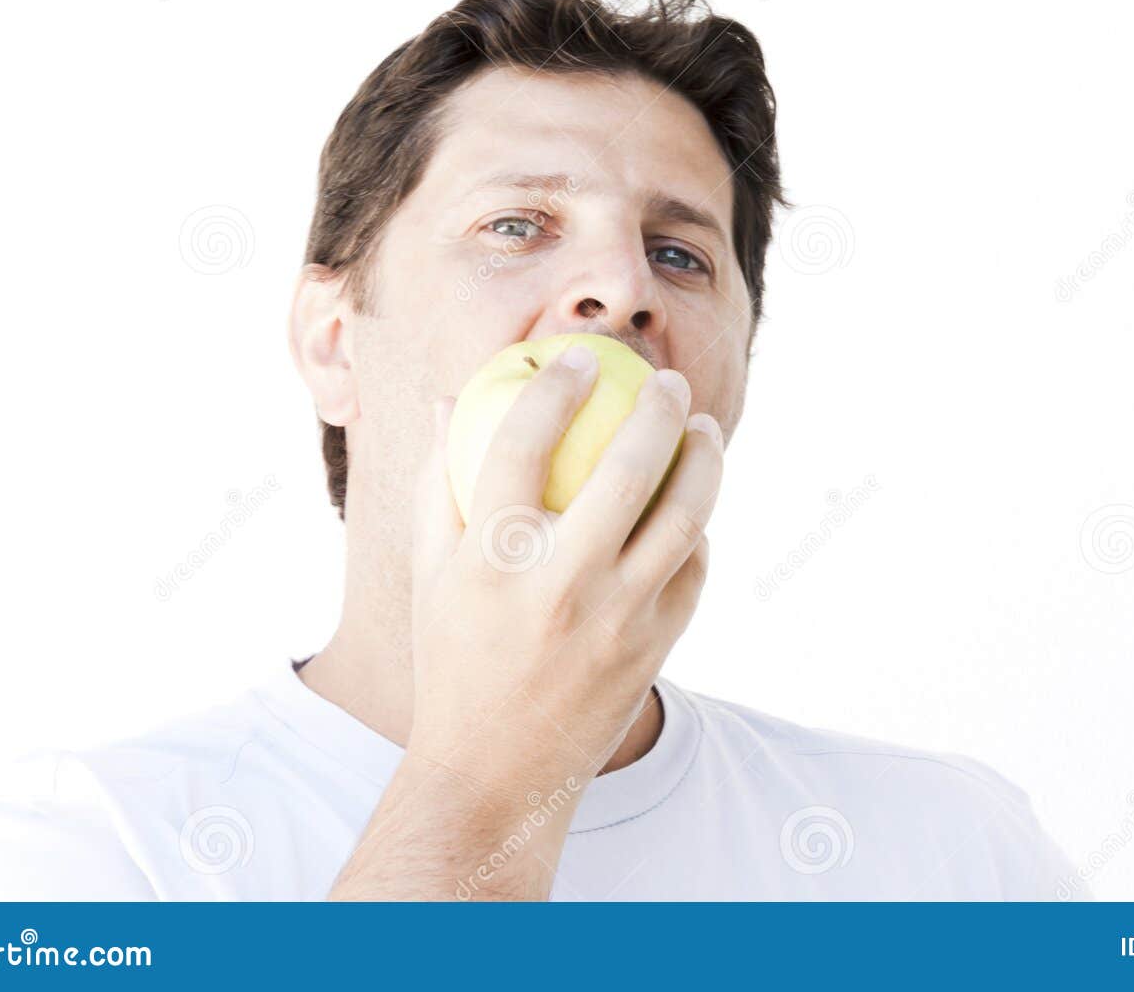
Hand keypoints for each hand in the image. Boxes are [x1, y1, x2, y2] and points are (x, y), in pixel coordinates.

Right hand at [409, 342, 722, 797]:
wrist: (496, 775)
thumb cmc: (453, 660)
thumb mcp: (428, 575)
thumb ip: (437, 481)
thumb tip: (451, 398)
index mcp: (489, 562)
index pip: (520, 445)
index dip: (553, 388)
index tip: (577, 358)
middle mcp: (558, 587)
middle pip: (628, 471)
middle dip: (659, 408)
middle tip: (667, 381)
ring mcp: (616, 622)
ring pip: (684, 518)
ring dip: (705, 461)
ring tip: (705, 428)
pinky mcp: (654, 651)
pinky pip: (692, 571)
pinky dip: (698, 532)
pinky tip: (693, 508)